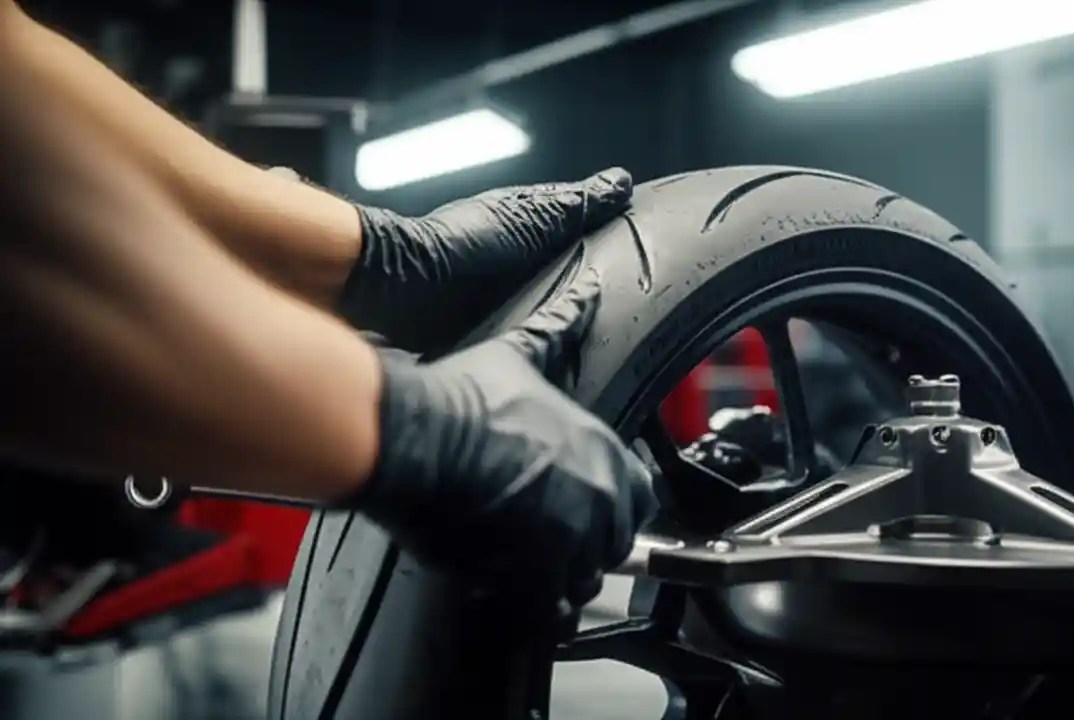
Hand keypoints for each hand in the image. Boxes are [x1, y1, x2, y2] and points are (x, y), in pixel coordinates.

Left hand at [338, 168, 632, 357]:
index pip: (583, 223)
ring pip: (556, 299)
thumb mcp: (530, 218)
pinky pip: (534, 329)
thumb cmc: (461, 245)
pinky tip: (572, 347)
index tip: (648, 241)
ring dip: (577, 312)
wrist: (407, 289)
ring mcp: (507, 292)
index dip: (612, 230)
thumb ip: (577, 205)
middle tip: (639, 296)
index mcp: (528, 224)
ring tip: (617, 331)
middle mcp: (520, 257)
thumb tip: (622, 182)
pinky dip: (552, 334)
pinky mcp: (496, 326)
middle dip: (600, 279)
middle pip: (572, 266)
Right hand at [348, 270, 655, 607]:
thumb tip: (583, 296)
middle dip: (587, 543)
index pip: (639, 495)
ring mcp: (568, 543)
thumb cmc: (457, 400)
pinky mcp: (532, 578)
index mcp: (601, 451)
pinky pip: (552, 611)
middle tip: (544, 536)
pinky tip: (509, 586)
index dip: (611, 504)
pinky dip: (536, 606)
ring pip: (585, 580)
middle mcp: (596, 499)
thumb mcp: (517, 357)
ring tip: (522, 561)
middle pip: (615, 542)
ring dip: (560, 575)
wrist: (410, 439)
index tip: (581, 505)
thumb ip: (558, 329)